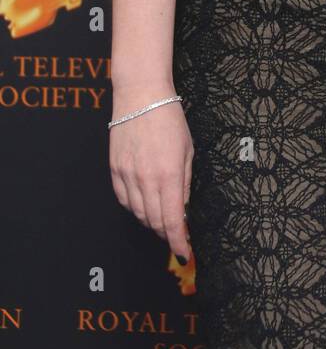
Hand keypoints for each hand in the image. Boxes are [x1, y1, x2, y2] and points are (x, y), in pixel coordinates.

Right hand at [109, 84, 193, 263]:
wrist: (141, 96)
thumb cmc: (170, 119)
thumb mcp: (188, 150)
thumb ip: (185, 182)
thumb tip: (182, 208)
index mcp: (169, 175)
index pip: (173, 220)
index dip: (179, 241)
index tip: (184, 252)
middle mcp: (146, 179)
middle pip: (156, 221)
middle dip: (168, 233)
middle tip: (177, 235)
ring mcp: (128, 175)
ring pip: (139, 214)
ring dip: (152, 222)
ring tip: (163, 219)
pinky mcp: (115, 170)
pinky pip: (124, 200)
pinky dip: (136, 209)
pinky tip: (144, 206)